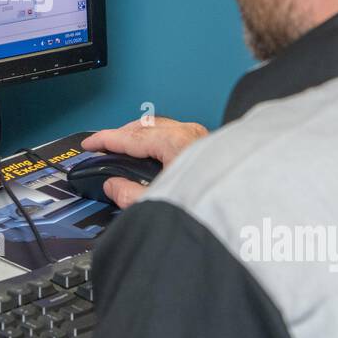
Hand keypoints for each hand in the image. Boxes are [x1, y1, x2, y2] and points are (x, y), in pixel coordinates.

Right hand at [81, 117, 207, 207]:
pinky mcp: (209, 146)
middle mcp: (189, 134)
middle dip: (121, 135)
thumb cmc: (212, 204)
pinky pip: (174, 134)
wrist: (248, 211)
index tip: (89, 143)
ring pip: (160, 128)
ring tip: (124, 149)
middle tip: (102, 146)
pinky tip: (152, 155)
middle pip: (144, 126)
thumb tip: (113, 187)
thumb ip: (129, 196)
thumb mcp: (158, 203)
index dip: (105, 139)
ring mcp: (201, 138)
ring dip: (139, 136)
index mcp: (175, 143)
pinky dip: (156, 141)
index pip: (130, 136)